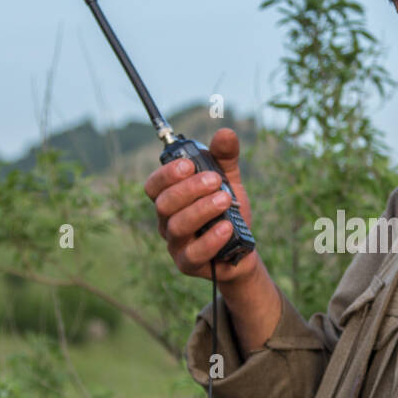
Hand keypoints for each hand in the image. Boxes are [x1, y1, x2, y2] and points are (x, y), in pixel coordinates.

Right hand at [143, 127, 259, 282]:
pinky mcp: (188, 264)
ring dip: (202, 210)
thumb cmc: (229, 212)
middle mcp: (167, 221)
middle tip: (216, 181)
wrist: (243, 247)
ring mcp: (176, 244)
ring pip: (177, 226)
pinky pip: (193, 254)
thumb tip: (225, 133)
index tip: (190, 165)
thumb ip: (225, 158)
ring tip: (226, 201)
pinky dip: (210, 239)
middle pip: (163, 204)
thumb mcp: (229, 180)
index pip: (154, 185)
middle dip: (189, 190)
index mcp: (171, 198)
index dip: (167, 174)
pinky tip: (226, 227)